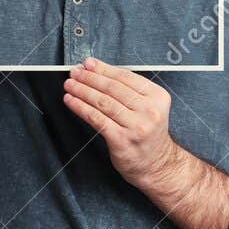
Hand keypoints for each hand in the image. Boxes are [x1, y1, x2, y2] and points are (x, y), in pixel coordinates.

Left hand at [63, 57, 181, 189]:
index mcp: (158, 97)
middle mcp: (150, 110)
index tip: (89, 64)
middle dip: (90, 78)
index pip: (126, 77)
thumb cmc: (147, 133)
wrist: (156, 164)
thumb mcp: (149, 107)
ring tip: (70, 85)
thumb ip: (129, 90)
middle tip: (75, 72)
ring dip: (82, 91)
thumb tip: (97, 71)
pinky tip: (71, 101)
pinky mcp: (121, 140)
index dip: (104, 68)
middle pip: (113, 88)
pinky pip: (97, 119)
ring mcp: (136, 126)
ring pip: (103, 102)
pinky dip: (81, 107)